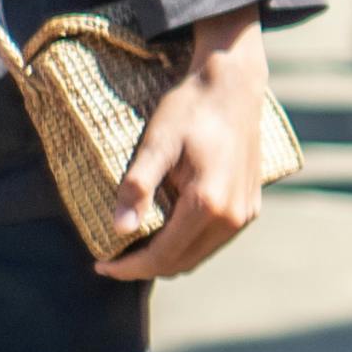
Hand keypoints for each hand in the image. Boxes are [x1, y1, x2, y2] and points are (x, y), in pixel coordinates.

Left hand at [98, 7, 269, 279]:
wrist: (233, 85)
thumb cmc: (191, 109)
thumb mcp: (156, 143)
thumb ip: (138, 186)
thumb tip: (119, 230)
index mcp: (208, 203)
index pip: (162, 256)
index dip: (128, 267)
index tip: (100, 264)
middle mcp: (232, 216)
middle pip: (182, 263)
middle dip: (145, 266)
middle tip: (112, 258)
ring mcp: (245, 213)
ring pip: (199, 255)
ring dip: (167, 257)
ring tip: (135, 245)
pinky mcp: (250, 205)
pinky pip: (215, 240)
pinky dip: (188, 244)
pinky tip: (168, 228)